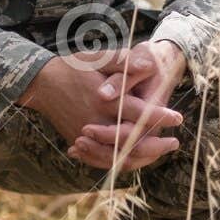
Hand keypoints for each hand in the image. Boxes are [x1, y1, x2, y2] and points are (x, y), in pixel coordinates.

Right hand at [17, 52, 181, 170]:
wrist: (42, 83)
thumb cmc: (73, 67)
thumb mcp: (98, 56)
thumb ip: (122, 61)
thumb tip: (146, 65)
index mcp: (103, 100)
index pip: (138, 113)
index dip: (160, 117)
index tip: (177, 118)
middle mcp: (95, 122)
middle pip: (130, 143)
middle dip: (156, 145)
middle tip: (174, 143)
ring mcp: (86, 136)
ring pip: (117, 157)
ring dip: (142, 159)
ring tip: (159, 154)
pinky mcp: (79, 142)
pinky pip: (102, 160)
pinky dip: (120, 163)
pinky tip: (136, 159)